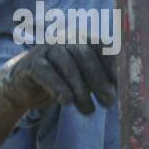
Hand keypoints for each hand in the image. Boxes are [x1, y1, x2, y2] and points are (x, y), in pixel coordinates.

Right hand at [0, 41, 116, 114]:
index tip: (120, 86)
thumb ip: (103, 80)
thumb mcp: (86, 80)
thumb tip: (122, 92)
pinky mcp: (31, 63)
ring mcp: (47, 49)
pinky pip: (46, 72)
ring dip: (80, 89)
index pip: (102, 45)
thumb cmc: (64, 82)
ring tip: (88, 109)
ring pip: (67, 64)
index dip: (112, 64)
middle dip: (99, 80)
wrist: (26, 87)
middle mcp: (66, 38)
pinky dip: (58, 87)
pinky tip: (66, 101)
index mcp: (84, 39)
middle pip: (85, 55)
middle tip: (108, 102)